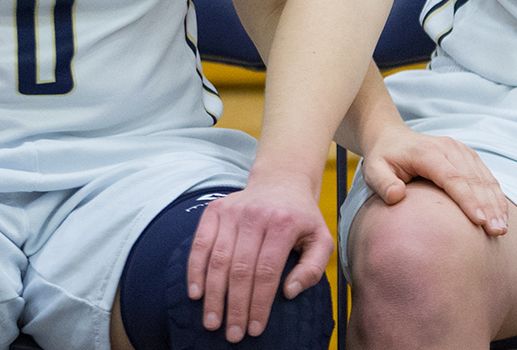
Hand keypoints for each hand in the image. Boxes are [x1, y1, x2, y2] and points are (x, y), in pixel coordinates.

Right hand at [186, 172, 333, 342]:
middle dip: (234, 307)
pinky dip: (195, 270)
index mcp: (283, 223)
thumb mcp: (321, 238)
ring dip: (213, 295)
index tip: (255, 329)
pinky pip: (200, 244)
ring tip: (212, 322)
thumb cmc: (302, 217)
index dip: (259, 303)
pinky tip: (196, 293)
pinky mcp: (215, 210)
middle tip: (232, 334)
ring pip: (217, 260)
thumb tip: (290, 292)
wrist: (282, 181)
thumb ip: (313, 268)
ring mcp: (232, 211)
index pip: (267, 271)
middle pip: (240, 269)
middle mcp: (255, 215)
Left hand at [358, 124, 510, 234]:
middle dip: (488, 206)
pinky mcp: (469, 157)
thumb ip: (383, 183)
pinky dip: (496, 196)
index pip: (453, 178)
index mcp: (428, 153)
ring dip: (496, 203)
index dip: (468, 199)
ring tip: (502, 228)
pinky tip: (500, 215)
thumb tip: (396, 196)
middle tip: (496, 231)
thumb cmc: (383, 158)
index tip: (479, 221)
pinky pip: (486, 177)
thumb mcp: (373, 170)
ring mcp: (462, 151)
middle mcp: (450, 148)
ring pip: (485, 178)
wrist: (392, 137)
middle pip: (474, 180)